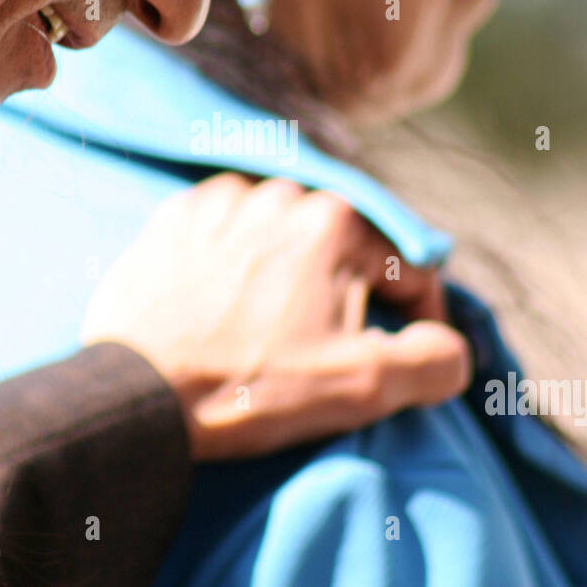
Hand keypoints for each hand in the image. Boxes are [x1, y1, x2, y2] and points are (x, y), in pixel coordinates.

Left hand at [82, 173, 471, 458]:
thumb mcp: (360, 387)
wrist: (134, 394)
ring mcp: (222, 201)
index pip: (409, 269)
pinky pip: (230, 236)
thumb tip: (453, 348)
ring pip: (287, 239)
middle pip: (346, 250)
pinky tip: (228, 311)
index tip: (398, 360)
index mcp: (336, 222)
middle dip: (350, 297)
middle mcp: (281, 192)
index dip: (417, 321)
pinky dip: (240, 267)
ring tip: (272, 334)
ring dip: (294, 279)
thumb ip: (434, 361)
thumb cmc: (248, 388)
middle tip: (325, 353)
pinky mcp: (174, 219)